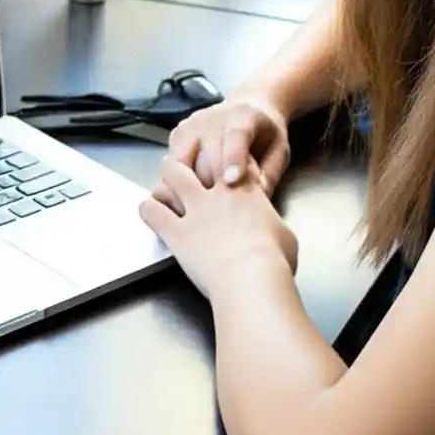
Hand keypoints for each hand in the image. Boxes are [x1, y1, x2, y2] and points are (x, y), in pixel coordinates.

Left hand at [140, 157, 297, 299]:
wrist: (251, 276)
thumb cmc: (274, 260)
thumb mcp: (285, 237)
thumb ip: (273, 226)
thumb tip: (272, 232)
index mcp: (248, 193)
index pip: (236, 161)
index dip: (231, 160)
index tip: (228, 170)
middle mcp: (219, 195)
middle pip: (200, 158)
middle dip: (194, 160)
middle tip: (187, 167)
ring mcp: (195, 210)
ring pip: (172, 176)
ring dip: (166, 179)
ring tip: (163, 186)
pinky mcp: (176, 232)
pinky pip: (153, 211)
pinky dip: (149, 208)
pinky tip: (149, 210)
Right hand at [156, 91, 291, 208]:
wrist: (247, 106)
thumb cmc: (265, 134)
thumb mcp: (279, 150)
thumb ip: (270, 174)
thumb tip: (257, 201)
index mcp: (243, 118)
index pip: (235, 137)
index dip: (233, 159)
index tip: (232, 181)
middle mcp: (211, 120)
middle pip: (205, 159)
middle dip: (213, 189)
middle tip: (225, 215)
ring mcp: (189, 127)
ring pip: (180, 166)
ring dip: (189, 191)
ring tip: (203, 213)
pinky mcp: (175, 137)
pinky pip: (170, 169)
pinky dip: (177, 187)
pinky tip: (189, 200)